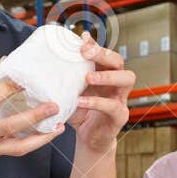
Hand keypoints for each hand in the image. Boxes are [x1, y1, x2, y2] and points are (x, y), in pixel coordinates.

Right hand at [0, 66, 61, 166]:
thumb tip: (6, 62)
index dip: (7, 88)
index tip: (24, 79)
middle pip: (8, 127)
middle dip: (34, 116)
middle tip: (53, 105)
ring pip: (17, 147)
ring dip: (41, 138)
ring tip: (58, 127)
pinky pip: (13, 150)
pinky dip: (31, 143)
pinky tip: (45, 134)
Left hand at [64, 35, 134, 152]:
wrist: (88, 138)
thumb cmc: (81, 113)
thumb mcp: (72, 93)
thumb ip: (67, 79)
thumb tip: (50, 63)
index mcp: (105, 74)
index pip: (104, 54)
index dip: (96, 45)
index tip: (82, 38)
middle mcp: (116, 83)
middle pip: (118, 61)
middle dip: (103, 54)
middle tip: (86, 53)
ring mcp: (121, 98)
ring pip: (126, 78)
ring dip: (107, 76)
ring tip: (88, 77)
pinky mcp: (120, 116)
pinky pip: (112, 106)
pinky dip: (96, 102)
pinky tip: (81, 101)